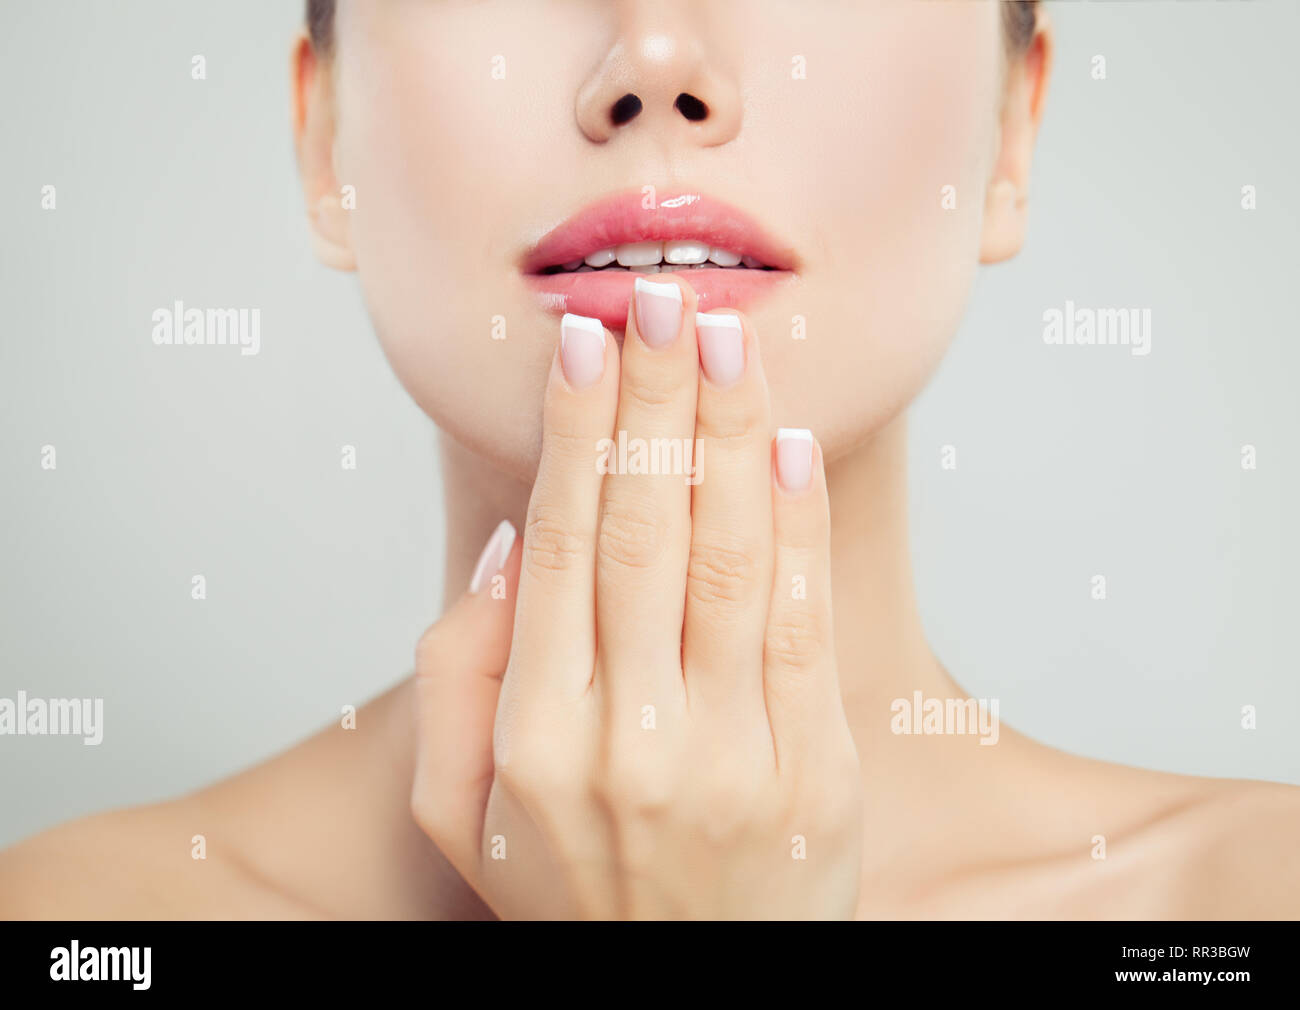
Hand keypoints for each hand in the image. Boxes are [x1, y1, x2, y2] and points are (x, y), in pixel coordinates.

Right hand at [412, 275, 861, 917]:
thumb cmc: (573, 894)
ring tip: (723, 337)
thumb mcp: (461, 813)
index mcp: (532, 736)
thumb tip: (513, 544)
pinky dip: (795, 524)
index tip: (582, 339)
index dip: (573, 430)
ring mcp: (730, 754)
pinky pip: (800, 623)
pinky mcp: (814, 771)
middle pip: (644, 529)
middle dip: (653, 400)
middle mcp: (627, 737)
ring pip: (727, 557)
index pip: (560, 543)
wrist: (690, 999)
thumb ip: (457, 680)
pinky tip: (782, 443)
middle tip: (660, 301)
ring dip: (726, 432)